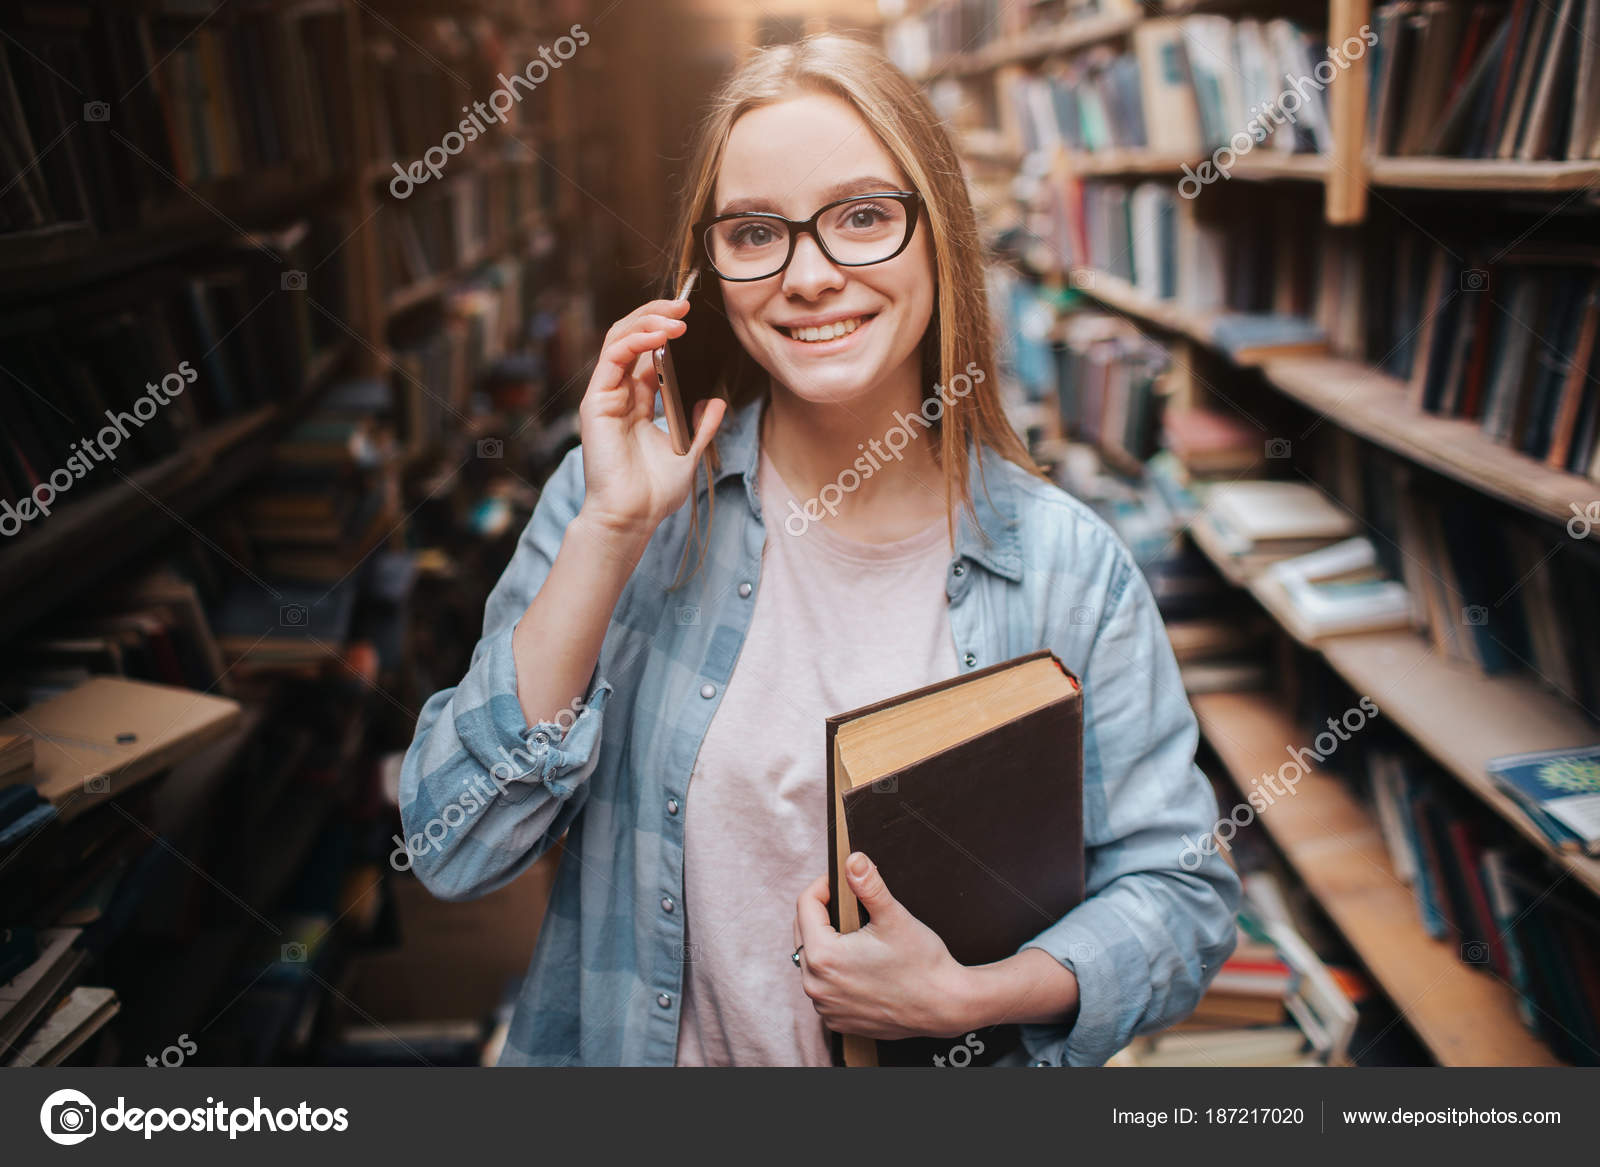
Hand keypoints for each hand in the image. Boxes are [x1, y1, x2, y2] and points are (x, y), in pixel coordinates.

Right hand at [576, 296, 725, 543]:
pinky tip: (660, 335)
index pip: (648, 353)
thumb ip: (702, 425)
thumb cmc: (653, 492)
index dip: (667, 332)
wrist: (631, 517)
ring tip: (675, 314)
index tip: (692, 319)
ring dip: (647, 320)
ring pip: (619, 339)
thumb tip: (717, 402)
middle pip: (631, 338)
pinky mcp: (596, 402)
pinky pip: (613, 357)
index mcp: (638, 402)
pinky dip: (636, 340)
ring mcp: (606, 396)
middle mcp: (619, 394)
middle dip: (656, 315)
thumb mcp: (688, 451)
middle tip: (684, 305)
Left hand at [793, 852, 970, 1040]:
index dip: (824, 886)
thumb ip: (868, 885)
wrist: (946, 1007)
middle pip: (803, 932)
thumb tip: (853, 860)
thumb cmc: (923, 964)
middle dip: (822, 913)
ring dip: (825, 942)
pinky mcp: (836, 1020)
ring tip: (853, 932)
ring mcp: (826, 1006)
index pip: (805, 905)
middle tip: (850, 903)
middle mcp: (816, 985)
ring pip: (811, 960)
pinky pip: (823, 986)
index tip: (841, 880)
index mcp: (824, 956)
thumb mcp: (894, 917)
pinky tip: (856, 963)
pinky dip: (833, 971)